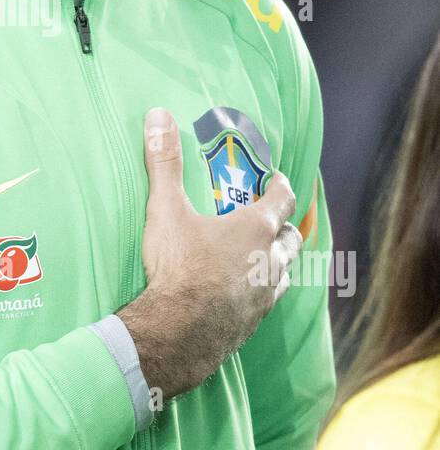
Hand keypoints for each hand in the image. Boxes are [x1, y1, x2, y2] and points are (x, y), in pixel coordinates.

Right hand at [117, 107, 301, 402]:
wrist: (177, 333)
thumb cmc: (178, 268)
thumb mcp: (166, 209)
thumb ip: (164, 162)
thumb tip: (158, 115)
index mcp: (256, 229)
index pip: (283, 199)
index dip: (281, 186)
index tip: (276, 178)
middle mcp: (270, 261)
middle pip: (291, 238)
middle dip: (283, 225)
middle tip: (268, 218)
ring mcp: (266, 296)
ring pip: (285, 272)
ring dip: (277, 260)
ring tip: (260, 256)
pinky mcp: (255, 322)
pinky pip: (268, 301)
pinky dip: (262, 291)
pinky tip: (244, 293)